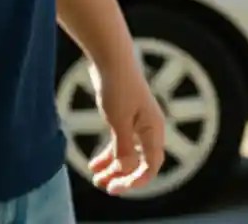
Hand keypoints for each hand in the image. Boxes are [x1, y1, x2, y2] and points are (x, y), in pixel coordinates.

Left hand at [88, 61, 165, 195]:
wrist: (111, 59)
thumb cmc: (118, 87)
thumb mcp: (119, 122)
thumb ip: (125, 148)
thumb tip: (127, 171)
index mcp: (154, 129)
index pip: (152, 164)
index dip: (137, 181)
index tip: (116, 188)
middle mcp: (149, 128)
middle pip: (141, 162)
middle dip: (123, 177)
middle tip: (103, 186)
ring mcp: (137, 123)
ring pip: (129, 154)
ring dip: (114, 168)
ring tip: (95, 178)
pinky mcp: (125, 118)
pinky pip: (120, 143)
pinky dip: (109, 155)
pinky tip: (93, 164)